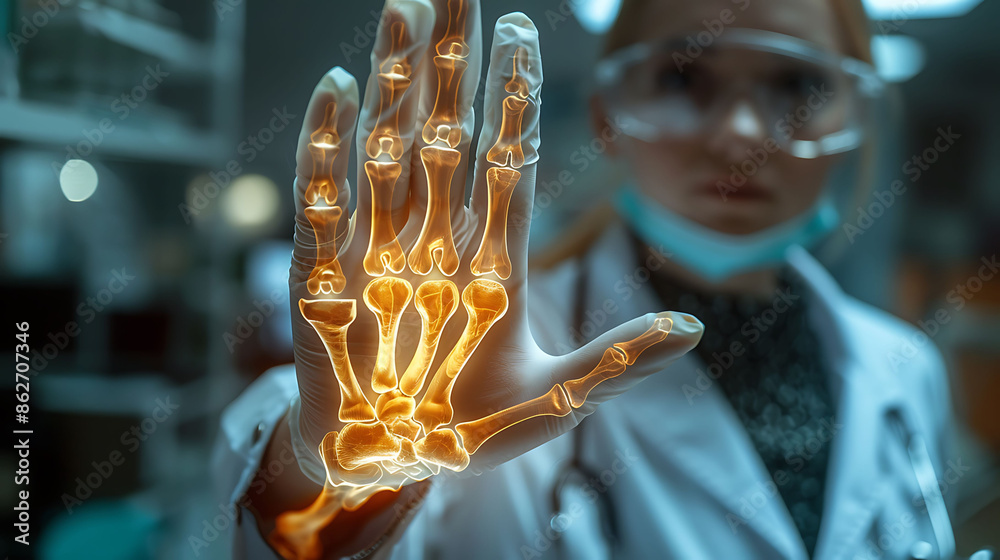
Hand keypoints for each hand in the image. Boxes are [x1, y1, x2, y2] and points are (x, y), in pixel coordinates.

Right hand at [287, 0, 702, 507]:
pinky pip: (326, 201)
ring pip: (390, 148)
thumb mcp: (553, 402)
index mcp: (492, 260)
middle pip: (448, 132)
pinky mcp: (323, 276)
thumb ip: (615, 360)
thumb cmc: (469, 432)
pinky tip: (341, 89)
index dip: (515, 97)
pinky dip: (328, 147)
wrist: (388, 467)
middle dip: (454, 61)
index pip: (507, 159)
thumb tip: (694, 325)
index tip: (524, 30)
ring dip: (397, 82)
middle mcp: (436, 240)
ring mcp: (379, 251)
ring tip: (405, 9)